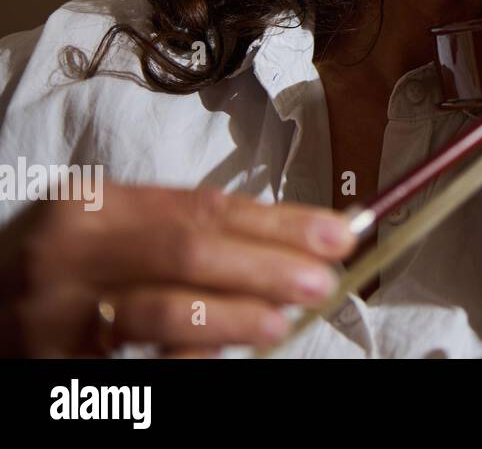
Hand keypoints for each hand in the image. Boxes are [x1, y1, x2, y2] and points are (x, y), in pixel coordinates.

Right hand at [0, 181, 357, 356]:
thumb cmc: (61, 269)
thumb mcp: (112, 230)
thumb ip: (189, 230)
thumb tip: (295, 239)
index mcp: (93, 204)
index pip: (206, 208)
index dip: (280, 222)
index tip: (338, 232)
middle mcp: (69, 253)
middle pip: (190, 251)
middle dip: (268, 264)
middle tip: (323, 279)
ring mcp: (54, 314)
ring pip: (161, 312)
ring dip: (234, 316)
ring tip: (282, 321)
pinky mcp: (52, 368)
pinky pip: (133, 368)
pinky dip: (186, 361)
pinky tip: (221, 360)